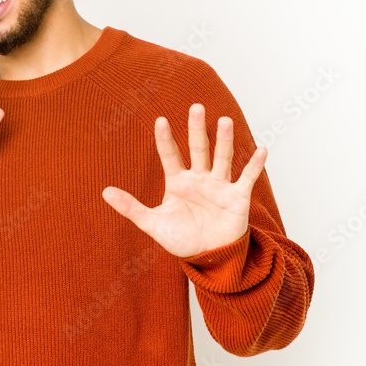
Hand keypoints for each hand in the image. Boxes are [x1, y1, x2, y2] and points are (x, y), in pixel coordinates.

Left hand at [101, 104, 266, 257]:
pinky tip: (261, 150)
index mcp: (178, 182)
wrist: (208, 258)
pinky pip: (247, 178)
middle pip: (198, 148)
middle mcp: (199, 178)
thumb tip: (104, 192)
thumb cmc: (181, 239)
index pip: (170, 155)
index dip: (165, 139)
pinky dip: (254, 165)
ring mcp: (219, 186)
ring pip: (222, 158)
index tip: (160, 120)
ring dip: (224, 140)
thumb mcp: (153, 223)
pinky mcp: (237, 197)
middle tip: (196, 106)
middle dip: (196, 129)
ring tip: (224, 120)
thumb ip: (130, 207)